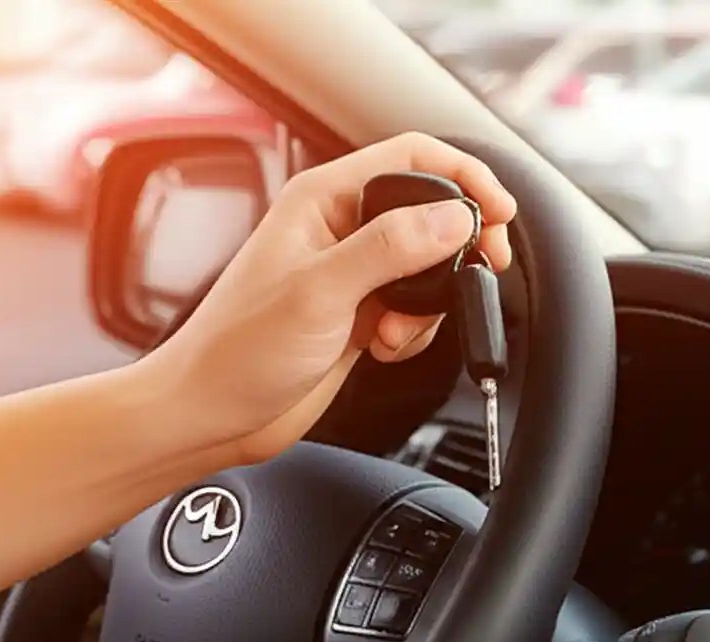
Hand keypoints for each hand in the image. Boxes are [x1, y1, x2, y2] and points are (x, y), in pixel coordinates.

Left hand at [142, 133, 516, 461]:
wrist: (212, 416)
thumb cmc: (237, 350)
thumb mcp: (320, 292)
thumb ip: (390, 248)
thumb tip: (454, 218)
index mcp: (322, 199)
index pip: (413, 158)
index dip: (464, 177)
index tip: (497, 212)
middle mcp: (340, 228)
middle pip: (430, 210)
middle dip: (459, 245)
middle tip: (483, 268)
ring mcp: (352, 273)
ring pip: (429, 265)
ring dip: (432, 301)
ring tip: (399, 329)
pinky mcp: (359, 314)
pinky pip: (416, 307)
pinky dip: (416, 330)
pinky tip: (385, 347)